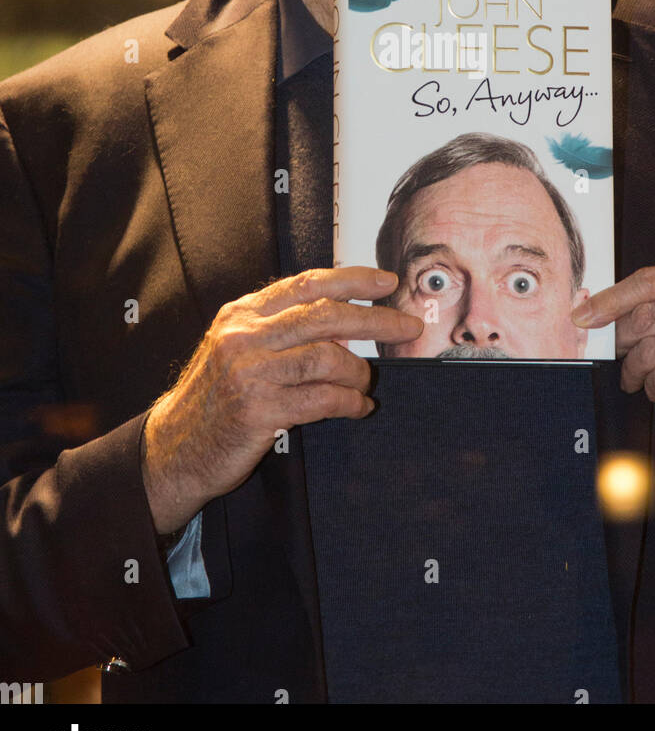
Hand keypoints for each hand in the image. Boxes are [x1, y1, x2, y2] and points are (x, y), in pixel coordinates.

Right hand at [142, 267, 421, 533]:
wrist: (172, 451)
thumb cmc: (215, 399)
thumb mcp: (238, 350)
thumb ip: (281, 330)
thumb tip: (346, 326)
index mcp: (241, 314)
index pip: (306, 283)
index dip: (352, 279)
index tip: (387, 282)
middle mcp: (243, 336)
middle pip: (325, 315)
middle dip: (375, 320)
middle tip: (408, 327)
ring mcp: (249, 372)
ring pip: (328, 358)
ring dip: (359, 373)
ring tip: (366, 385)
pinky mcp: (257, 410)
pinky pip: (322, 400)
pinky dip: (350, 403)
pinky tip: (357, 408)